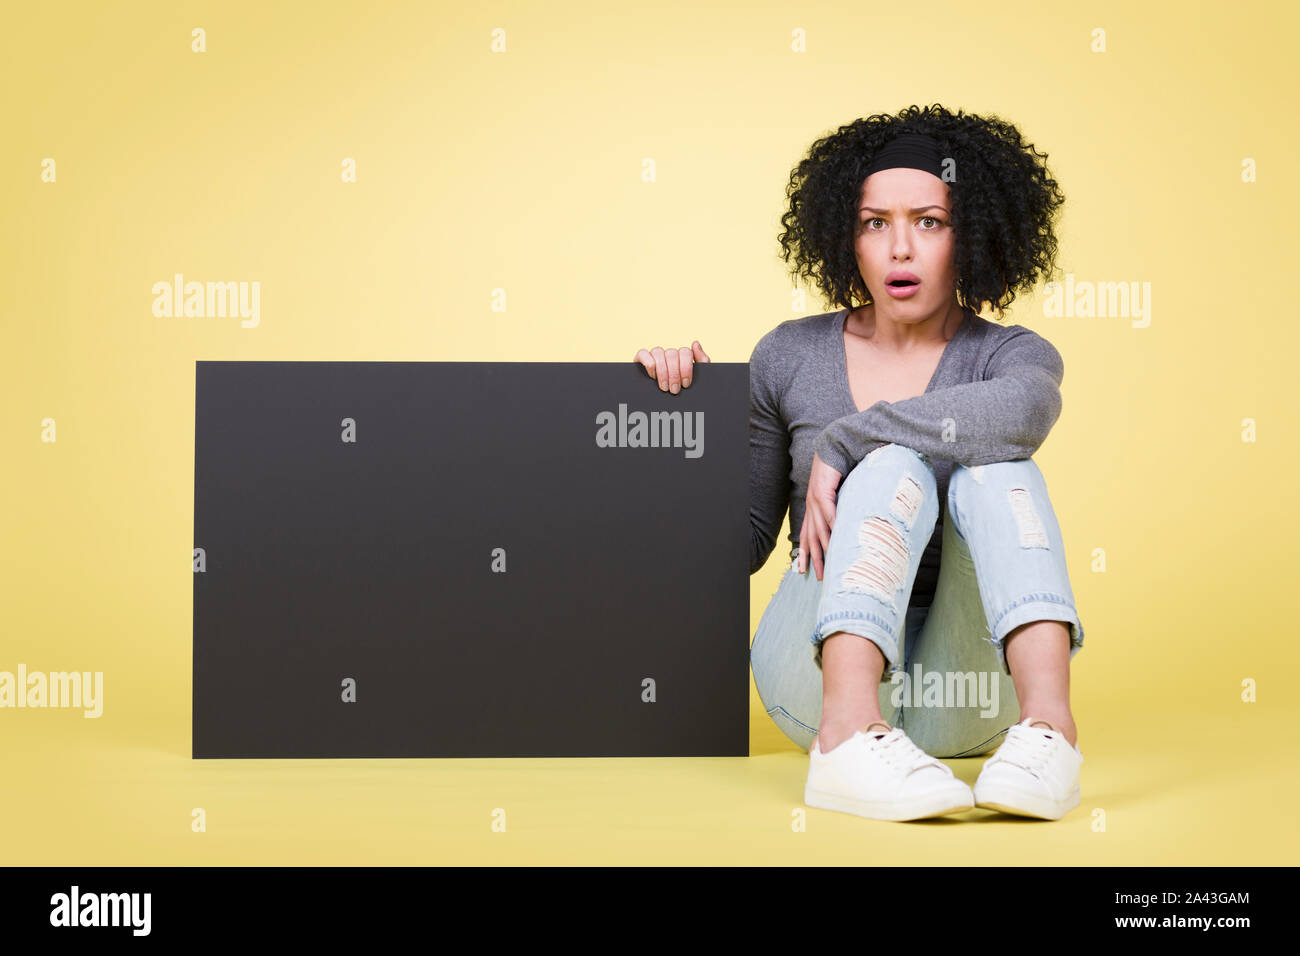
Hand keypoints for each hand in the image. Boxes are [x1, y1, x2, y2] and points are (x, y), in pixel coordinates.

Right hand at [633, 341, 709, 392]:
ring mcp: (655, 355)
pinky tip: (653, 376)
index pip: (685, 352)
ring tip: (664, 387)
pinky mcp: (641, 359)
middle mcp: (668, 354)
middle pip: (672, 354)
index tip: (685, 384)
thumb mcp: (697, 378)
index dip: (686, 368)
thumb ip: (702, 360)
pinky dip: (648, 363)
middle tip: (674, 390)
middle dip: (674, 374)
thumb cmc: (682, 390)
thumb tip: (695, 343)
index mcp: (681, 356)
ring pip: (658, 352)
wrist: (671, 408)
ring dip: (662, 371)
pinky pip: (643, 353)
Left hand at [797, 451, 843, 579]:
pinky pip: (828, 511)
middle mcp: (811, 506)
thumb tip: (851, 525)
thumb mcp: (839, 495)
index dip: (805, 553)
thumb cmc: (839, 471)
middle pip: (810, 537)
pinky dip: (832, 524)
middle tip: (818, 576)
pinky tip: (836, 536)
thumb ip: (841, 509)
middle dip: (813, 558)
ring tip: (829, 562)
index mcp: (812, 508)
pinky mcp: (822, 490)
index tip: (803, 571)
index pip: (806, 535)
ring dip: (824, 547)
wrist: (833, 447)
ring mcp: (815, 499)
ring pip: (818, 528)